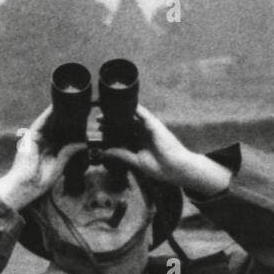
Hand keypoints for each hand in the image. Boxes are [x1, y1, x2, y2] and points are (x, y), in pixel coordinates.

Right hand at [0, 107, 84, 210]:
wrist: (25, 187)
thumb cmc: (40, 181)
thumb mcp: (59, 164)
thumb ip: (69, 152)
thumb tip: (83, 143)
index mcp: (49, 150)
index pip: (61, 135)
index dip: (70, 126)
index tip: (81, 118)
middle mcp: (42, 142)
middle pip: (55, 126)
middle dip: (64, 117)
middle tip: (76, 106)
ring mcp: (35, 139)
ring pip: (48, 122)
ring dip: (56, 112)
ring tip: (67, 101)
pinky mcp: (30, 137)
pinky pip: (40, 122)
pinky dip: (47, 115)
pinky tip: (55, 107)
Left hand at [105, 104, 230, 198]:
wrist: (175, 168)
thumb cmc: (160, 167)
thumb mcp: (136, 160)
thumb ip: (122, 154)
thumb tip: (106, 151)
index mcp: (140, 142)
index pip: (124, 134)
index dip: (112, 131)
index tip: (100, 130)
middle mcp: (144, 133)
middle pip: (125, 124)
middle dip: (112, 122)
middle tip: (98, 120)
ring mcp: (148, 127)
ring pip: (131, 116)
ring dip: (118, 114)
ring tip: (104, 113)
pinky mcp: (152, 123)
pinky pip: (140, 111)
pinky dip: (130, 108)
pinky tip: (119, 105)